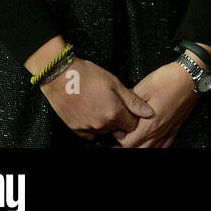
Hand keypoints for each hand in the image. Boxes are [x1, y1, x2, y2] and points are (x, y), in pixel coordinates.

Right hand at [39, 57, 154, 141]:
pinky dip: (92, 126)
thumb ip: (133, 101)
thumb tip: (149, 112)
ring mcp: (87, 128)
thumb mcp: (115, 84)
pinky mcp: (75, 128)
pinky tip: (91, 112)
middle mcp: (101, 125)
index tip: (128, 107)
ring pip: (104, 131)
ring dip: (106, 122)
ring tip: (100, 104)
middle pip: (118, 128)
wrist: (60, 76)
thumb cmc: (88, 76)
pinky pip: (89, 134)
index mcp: (114, 113)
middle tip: (112, 102)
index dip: (132, 116)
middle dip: (119, 119)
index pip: (131, 124)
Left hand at [114, 62, 201, 148]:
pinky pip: (165, 146)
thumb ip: (130, 102)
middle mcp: (159, 131)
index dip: (117, 136)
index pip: (127, 142)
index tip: (115, 126)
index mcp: (150, 123)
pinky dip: (155, 147)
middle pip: (137, 148)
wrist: (191, 76)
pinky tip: (150, 144)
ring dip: (139, 147)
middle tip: (119, 136)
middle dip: (126, 144)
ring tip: (132, 141)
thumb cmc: (170, 79)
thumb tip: (120, 108)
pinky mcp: (176, 128)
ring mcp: (168, 131)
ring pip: (150, 149)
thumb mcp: (144, 87)